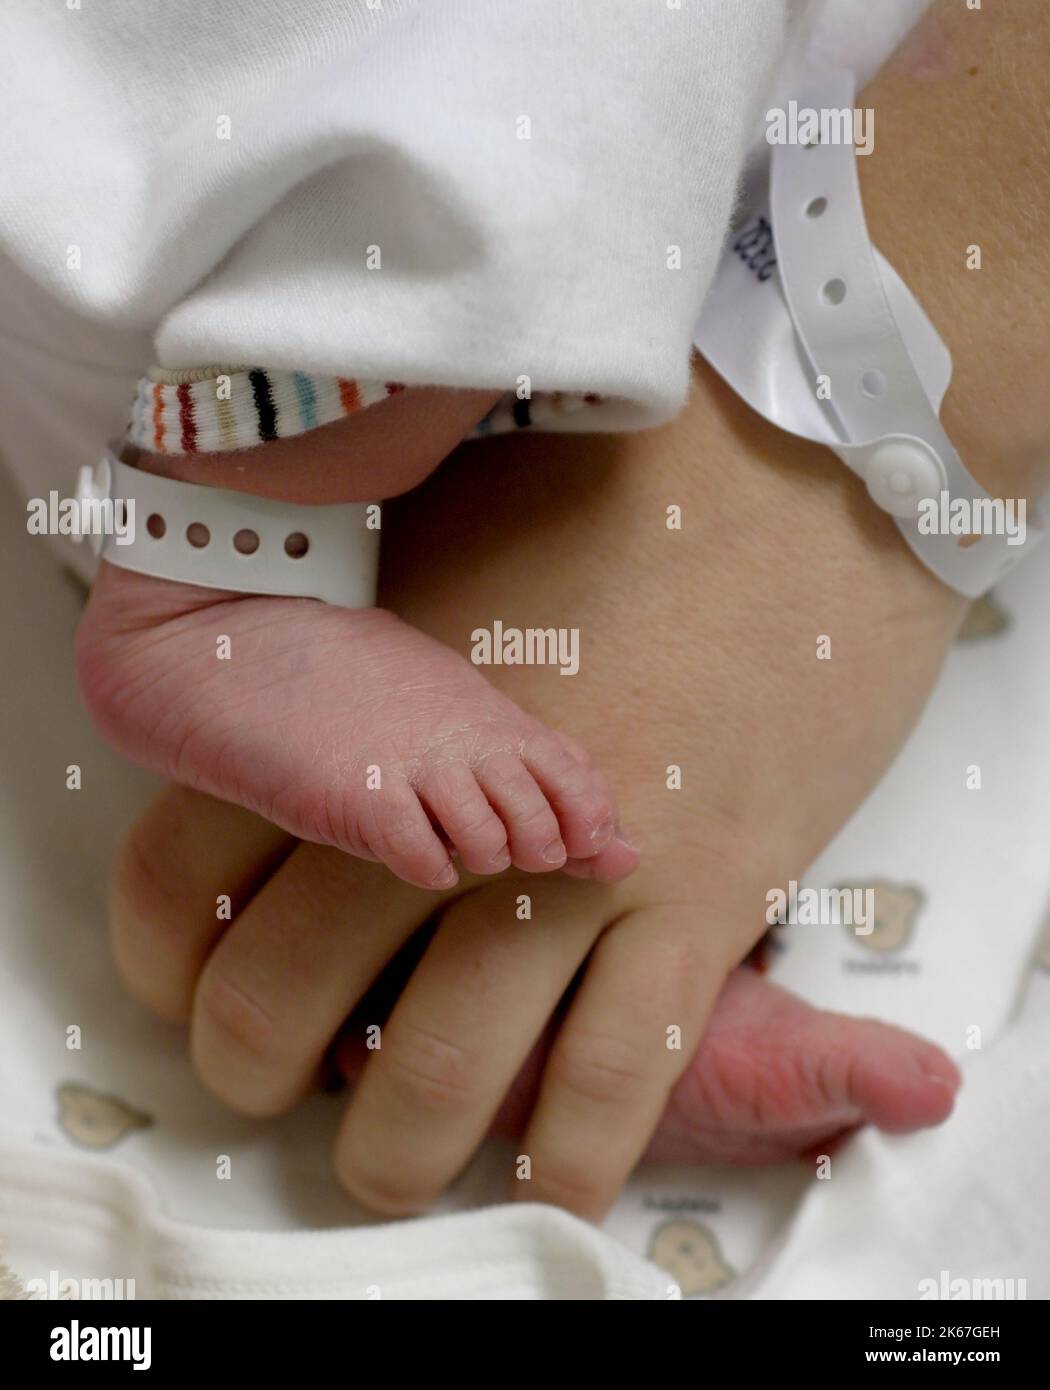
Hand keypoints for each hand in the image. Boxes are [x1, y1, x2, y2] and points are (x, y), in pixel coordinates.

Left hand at [107, 356, 963, 1216]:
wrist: (799, 472)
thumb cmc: (613, 493)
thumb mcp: (439, 536)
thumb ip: (345, 640)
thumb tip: (270, 715)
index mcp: (356, 703)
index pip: (185, 867)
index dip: (169, 961)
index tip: (195, 993)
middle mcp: (439, 795)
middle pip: (280, 994)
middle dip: (261, 1076)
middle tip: (288, 1088)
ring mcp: (569, 857)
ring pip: (440, 1066)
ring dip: (399, 1148)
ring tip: (394, 1167)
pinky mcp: (700, 894)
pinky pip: (616, 1075)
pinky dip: (575, 1154)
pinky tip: (555, 1180)